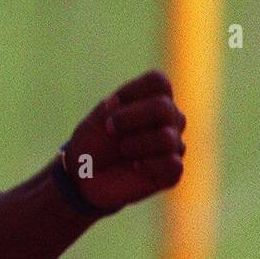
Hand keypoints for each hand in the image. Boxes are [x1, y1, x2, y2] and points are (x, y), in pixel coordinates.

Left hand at [65, 69, 186, 212]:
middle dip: (128, 118)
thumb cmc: (93, 142)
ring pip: (166, 137)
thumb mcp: (97, 120)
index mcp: (153, 100)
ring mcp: (174, 145)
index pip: (159, 82)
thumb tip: (120, 104)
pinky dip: (146, 165)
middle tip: (110, 129)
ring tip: (123, 151)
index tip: (111, 105)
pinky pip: (172, 164)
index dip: (132, 91)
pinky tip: (136, 167)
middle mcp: (169, 120)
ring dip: (134, 145)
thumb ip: (113, 108)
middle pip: (163, 107)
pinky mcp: (173, 172)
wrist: (85, 176)